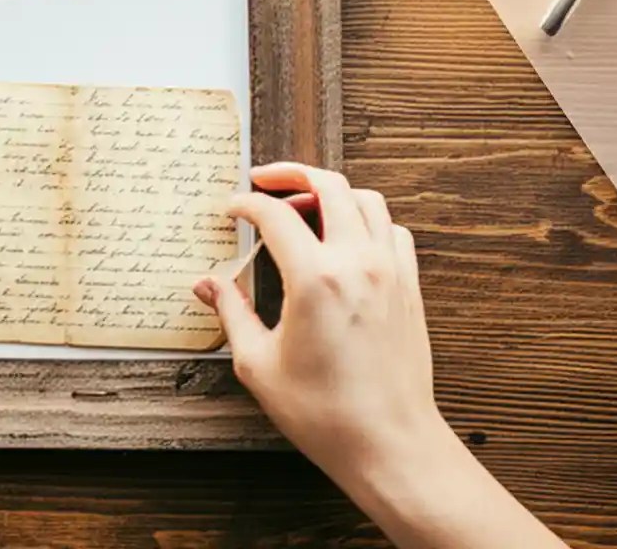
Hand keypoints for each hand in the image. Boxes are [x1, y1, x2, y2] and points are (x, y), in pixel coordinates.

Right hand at [192, 162, 438, 479]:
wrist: (389, 443)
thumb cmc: (323, 413)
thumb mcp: (258, 364)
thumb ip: (232, 313)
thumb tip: (207, 284)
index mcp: (314, 279)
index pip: (276, 214)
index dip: (247, 204)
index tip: (232, 209)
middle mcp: (357, 263)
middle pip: (329, 185)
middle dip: (292, 174)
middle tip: (265, 181)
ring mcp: (390, 271)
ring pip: (367, 200)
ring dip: (332, 192)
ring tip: (304, 205)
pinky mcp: (409, 287)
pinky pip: (392, 231)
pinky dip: (366, 221)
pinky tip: (345, 239)